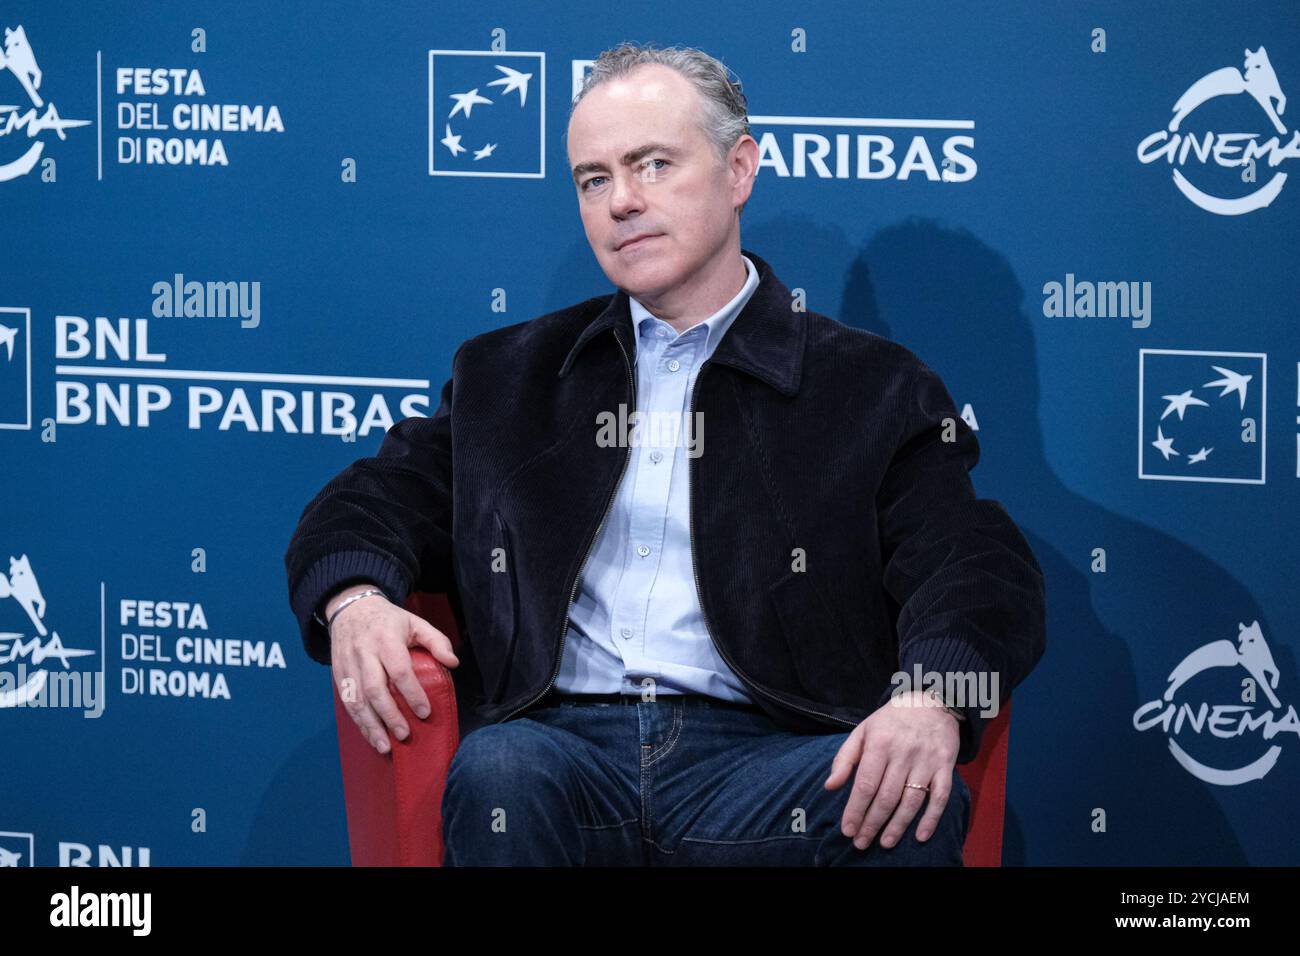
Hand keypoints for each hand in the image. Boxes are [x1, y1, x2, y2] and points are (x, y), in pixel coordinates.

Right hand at [326, 585, 459, 753]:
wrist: (351, 610)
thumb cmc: (389, 620)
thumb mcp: (416, 622)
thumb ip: (436, 641)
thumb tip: (453, 663)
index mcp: (386, 639)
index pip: (399, 670)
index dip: (412, 693)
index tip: (425, 712)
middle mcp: (364, 653)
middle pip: (374, 689)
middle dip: (389, 715)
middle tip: (405, 734)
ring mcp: (348, 665)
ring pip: (356, 700)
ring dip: (370, 725)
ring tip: (385, 746)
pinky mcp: (338, 675)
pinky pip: (347, 702)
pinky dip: (359, 722)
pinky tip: (371, 736)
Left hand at [824, 689, 959, 850]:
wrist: (931, 701)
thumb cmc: (891, 720)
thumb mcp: (862, 730)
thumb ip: (844, 758)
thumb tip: (830, 786)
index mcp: (879, 743)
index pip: (865, 784)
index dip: (855, 810)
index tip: (847, 830)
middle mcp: (903, 753)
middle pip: (886, 796)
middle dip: (872, 823)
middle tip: (861, 843)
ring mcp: (926, 760)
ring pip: (911, 800)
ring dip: (897, 826)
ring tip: (884, 843)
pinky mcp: (945, 766)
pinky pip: (940, 796)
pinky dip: (931, 818)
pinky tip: (920, 836)